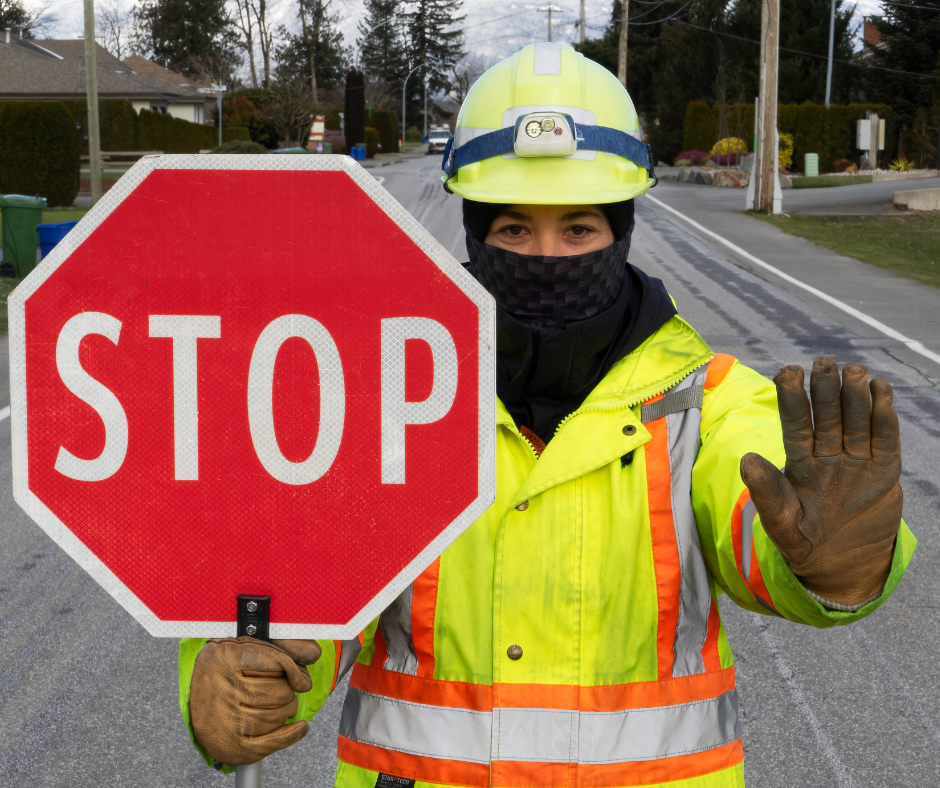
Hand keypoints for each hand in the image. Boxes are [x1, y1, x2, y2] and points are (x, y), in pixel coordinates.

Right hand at [190, 636, 320, 765]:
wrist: (198, 697)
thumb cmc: (231, 668)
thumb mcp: (252, 646)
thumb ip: (285, 644)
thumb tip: (314, 654)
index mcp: (225, 657)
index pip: (276, 662)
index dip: (295, 670)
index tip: (300, 677)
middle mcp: (220, 687)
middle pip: (279, 691)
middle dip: (290, 691)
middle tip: (284, 691)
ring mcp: (223, 718)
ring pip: (277, 715)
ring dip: (288, 710)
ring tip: (283, 705)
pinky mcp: (229, 745)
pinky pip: (269, 742)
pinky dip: (290, 735)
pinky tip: (300, 727)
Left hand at [740, 358, 902, 605]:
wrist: (840, 566)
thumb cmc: (802, 543)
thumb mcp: (780, 522)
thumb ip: (766, 492)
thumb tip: (746, 459)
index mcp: (799, 464)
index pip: (795, 424)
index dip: (792, 398)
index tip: (788, 370)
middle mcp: (827, 456)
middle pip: (827, 416)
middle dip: (825, 389)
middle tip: (825, 363)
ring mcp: (857, 462)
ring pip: (856, 422)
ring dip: (855, 396)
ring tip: (855, 371)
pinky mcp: (884, 472)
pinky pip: (885, 441)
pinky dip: (884, 418)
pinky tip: (881, 392)